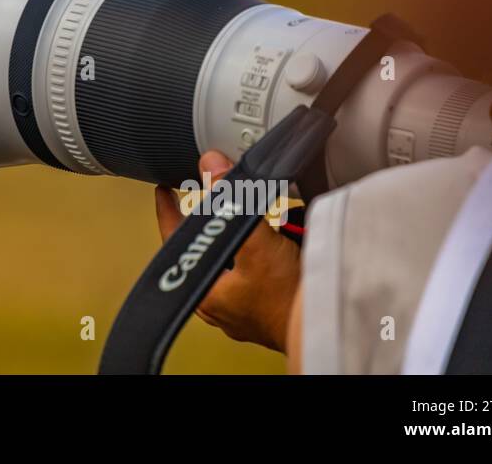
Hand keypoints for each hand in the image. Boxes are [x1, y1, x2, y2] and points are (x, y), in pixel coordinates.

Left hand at [154, 150, 300, 353]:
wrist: (327, 323)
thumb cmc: (289, 302)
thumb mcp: (256, 241)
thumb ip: (234, 202)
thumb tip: (212, 168)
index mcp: (203, 292)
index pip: (175, 241)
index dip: (169, 212)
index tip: (164, 192)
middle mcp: (219, 303)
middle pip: (209, 247)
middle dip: (222, 224)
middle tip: (227, 205)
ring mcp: (244, 306)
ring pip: (238, 258)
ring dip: (253, 238)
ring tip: (271, 229)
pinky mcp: (267, 305)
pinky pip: (262, 269)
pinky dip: (272, 251)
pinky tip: (288, 244)